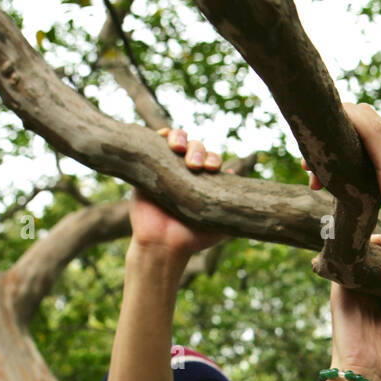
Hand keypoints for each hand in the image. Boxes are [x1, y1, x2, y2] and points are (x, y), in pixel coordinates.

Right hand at [129, 128, 228, 256]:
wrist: (164, 245)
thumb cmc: (193, 238)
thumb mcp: (221, 223)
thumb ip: (231, 204)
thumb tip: (233, 173)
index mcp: (202, 180)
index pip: (211, 160)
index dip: (213, 159)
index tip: (213, 169)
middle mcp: (185, 172)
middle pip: (196, 148)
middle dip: (198, 151)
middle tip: (195, 165)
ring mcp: (166, 168)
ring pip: (177, 142)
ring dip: (181, 139)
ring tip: (179, 148)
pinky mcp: (147, 167)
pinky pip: (153, 144)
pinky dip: (160, 135)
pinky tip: (164, 135)